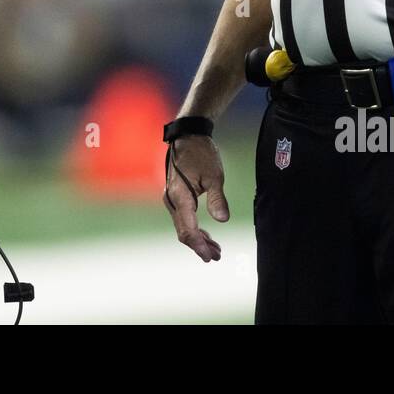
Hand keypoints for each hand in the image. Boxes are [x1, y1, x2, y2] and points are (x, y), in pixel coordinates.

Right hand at [162, 134, 228, 261]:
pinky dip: (195, 228)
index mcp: (180, 197)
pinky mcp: (175, 196)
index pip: (188, 230)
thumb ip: (217, 199)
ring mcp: (171, 198)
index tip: (210, 256)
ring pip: (183, 226)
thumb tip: (222, 221)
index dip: (199, 246)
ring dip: (198, 239)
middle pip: (183, 232)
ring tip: (215, 249)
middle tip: (217, 256)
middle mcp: (171, 200)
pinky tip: (207, 235)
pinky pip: (183, 218)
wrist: (188, 137)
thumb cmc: (202, 153)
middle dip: (199, 246)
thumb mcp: (215, 175)